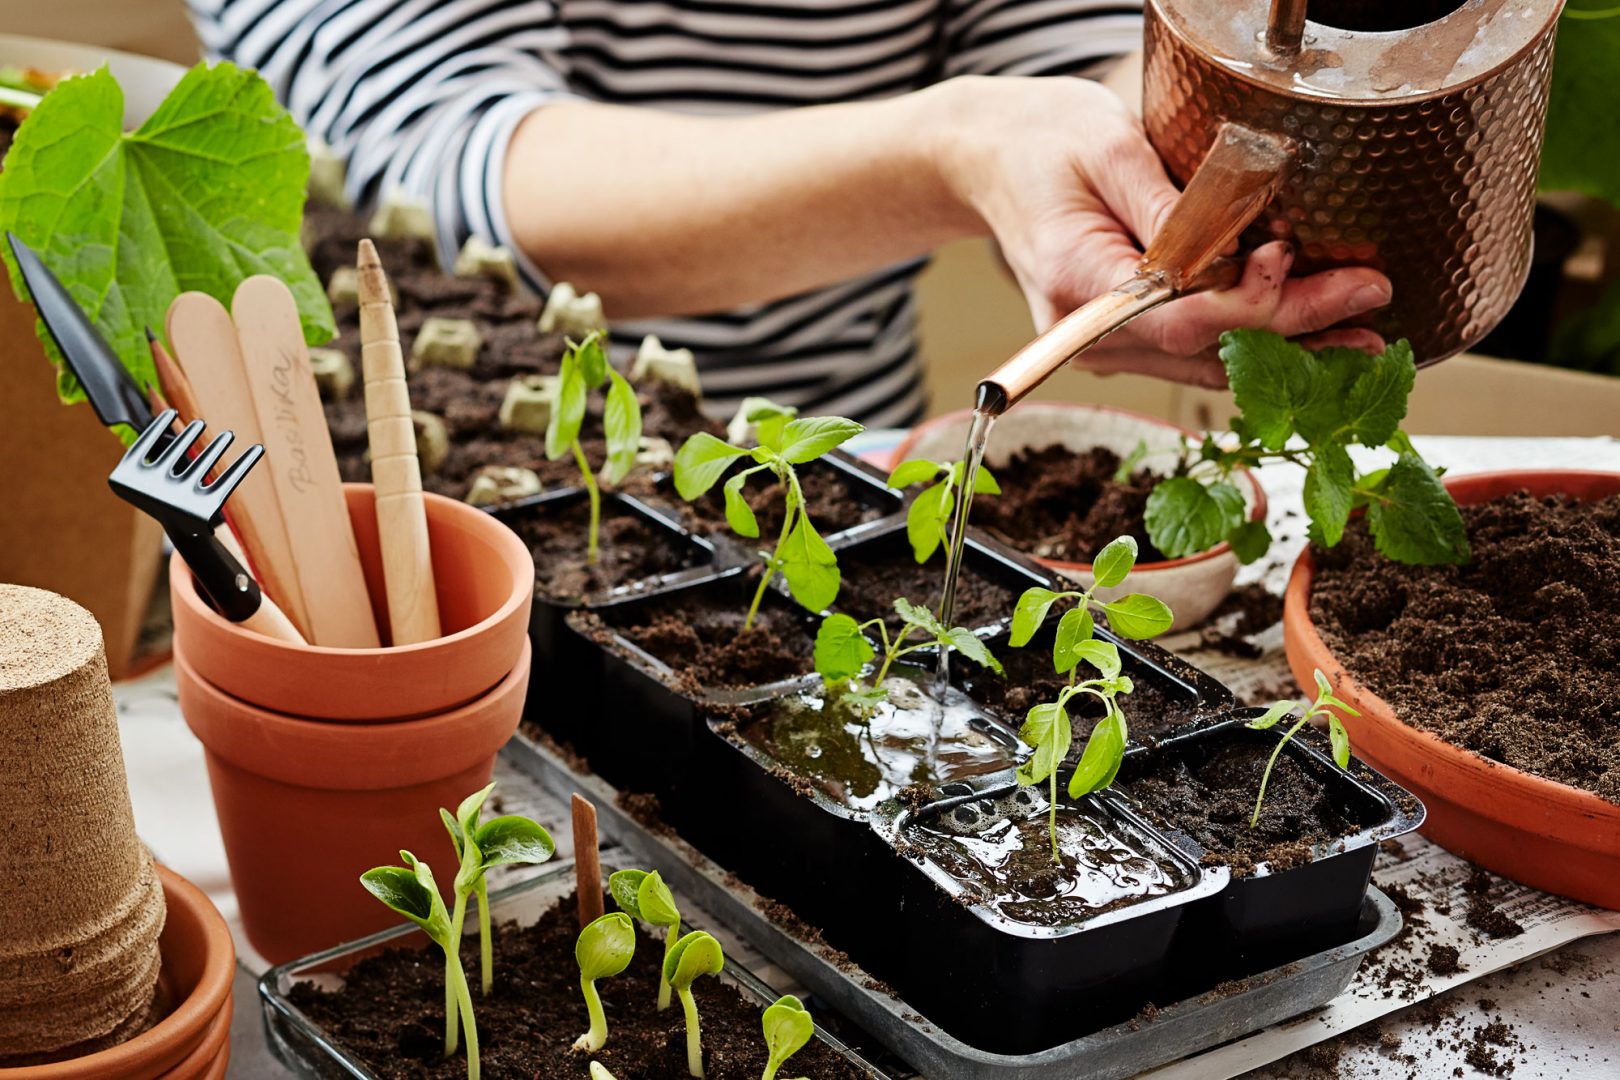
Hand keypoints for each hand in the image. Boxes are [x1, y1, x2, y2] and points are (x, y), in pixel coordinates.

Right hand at [923, 76, 1391, 386]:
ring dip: (1286, 351)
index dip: (1248, 302)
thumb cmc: (1045, 143)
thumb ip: (1171, 206)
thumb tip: (1238, 249)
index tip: (1293, 260)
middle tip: (1371, 305)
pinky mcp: (1121, 339)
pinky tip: (1310, 337)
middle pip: (1204, 350)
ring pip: (1205, 364)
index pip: (1178, 319)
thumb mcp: (1110, 148)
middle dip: (1295, 332)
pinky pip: (1193, 353)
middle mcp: (1086, 333)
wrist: (991, 160)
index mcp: (1076, 284)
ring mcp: (1102, 344)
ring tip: (1362, 334)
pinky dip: (1253, 346)